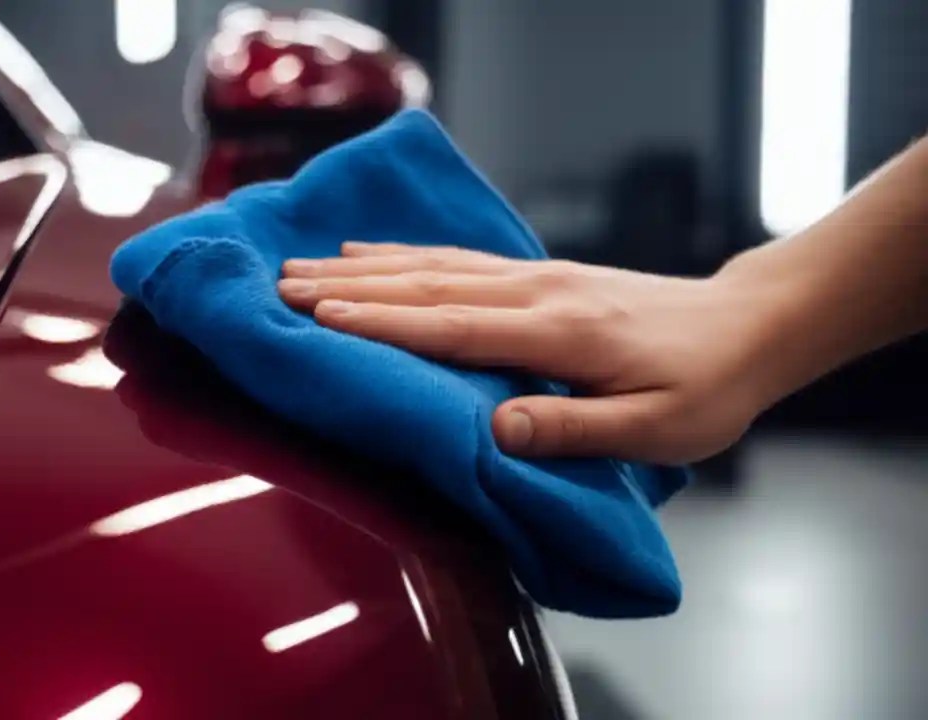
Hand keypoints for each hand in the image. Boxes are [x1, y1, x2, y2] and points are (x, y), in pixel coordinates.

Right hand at [278, 242, 789, 463]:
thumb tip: (495, 432)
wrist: (746, 325)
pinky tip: (370, 250)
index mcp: (560, 333)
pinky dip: (406, 252)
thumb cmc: (704, 387)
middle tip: (281, 286)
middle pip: (428, 284)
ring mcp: (537, 277)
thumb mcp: (656, 428)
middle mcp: (538, 293)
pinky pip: (459, 257)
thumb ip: (575, 428)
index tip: (319, 316)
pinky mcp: (540, 274)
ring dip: (365, 266)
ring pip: (435, 264)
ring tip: (302, 265)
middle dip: (350, 286)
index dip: (384, 323)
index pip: (453, 326)